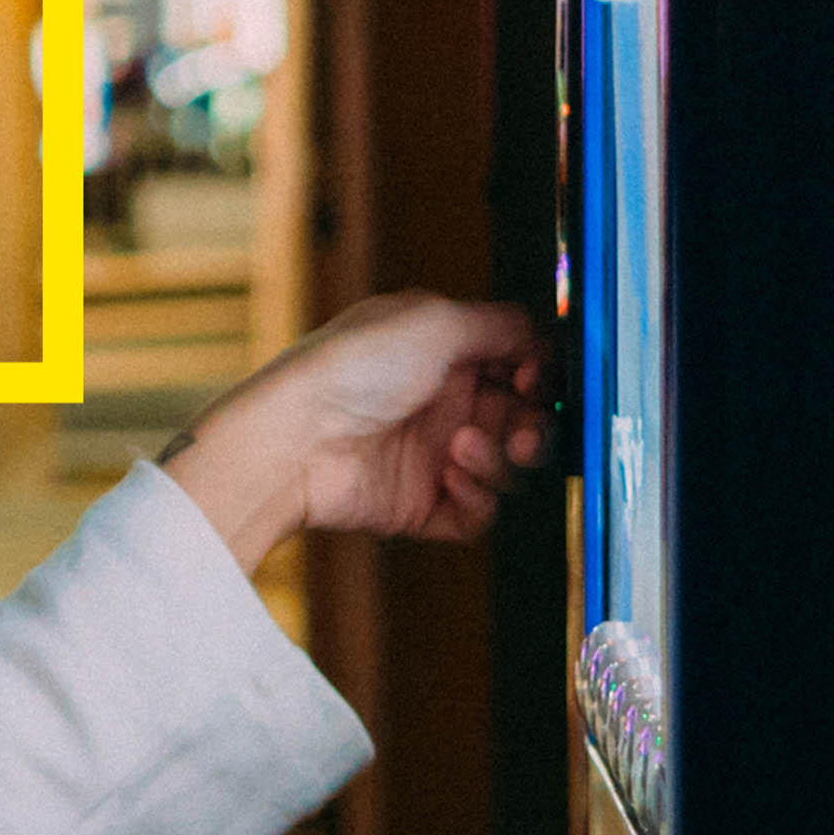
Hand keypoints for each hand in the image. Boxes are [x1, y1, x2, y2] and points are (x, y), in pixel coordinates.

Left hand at [153, 293, 552, 571]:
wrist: (295, 438)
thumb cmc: (349, 368)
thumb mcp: (432, 321)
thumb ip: (496, 325)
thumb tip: (537, 334)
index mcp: (444, 354)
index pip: (517, 366)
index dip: (538, 376)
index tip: (535, 381)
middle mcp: (441, 403)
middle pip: (523, 421)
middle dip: (534, 429)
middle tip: (523, 435)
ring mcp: (431, 455)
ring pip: (507, 469)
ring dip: (499, 460)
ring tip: (462, 449)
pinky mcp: (421, 504)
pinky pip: (478, 513)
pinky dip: (477, 498)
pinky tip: (450, 479)